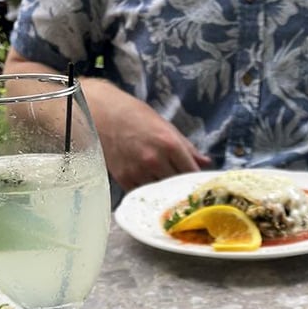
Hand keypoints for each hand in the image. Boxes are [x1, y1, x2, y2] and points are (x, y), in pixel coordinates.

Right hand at [81, 79, 210, 189]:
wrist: (101, 115)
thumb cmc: (135, 116)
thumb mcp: (165, 126)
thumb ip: (187, 147)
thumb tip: (206, 162)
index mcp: (169, 144)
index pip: (191, 172)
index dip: (197, 181)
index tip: (200, 185)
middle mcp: (154, 160)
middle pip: (177, 186)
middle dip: (182, 188)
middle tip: (186, 191)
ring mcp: (138, 171)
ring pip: (161, 192)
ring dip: (165, 192)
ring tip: (167, 188)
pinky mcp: (125, 179)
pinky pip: (144, 193)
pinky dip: (149, 192)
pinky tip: (151, 186)